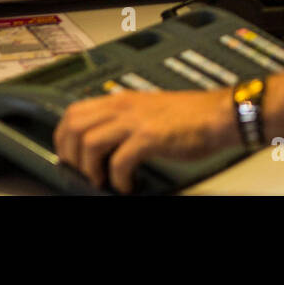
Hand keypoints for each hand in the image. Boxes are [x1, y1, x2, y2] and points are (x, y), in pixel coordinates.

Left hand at [53, 90, 232, 193]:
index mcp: (122, 100)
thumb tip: (105, 144)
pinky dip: (118, 179)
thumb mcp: (149, 111)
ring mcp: (136, 121)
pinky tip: (129, 184)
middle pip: (74, 126)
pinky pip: (118, 162)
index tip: (69, 157)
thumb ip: (126, 120)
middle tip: (83, 173)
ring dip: (91, 169)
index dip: (63, 138)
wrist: (220, 114)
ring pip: (89, 143)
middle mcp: (124, 107)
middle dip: (71, 155)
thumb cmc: (192, 116)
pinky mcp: (150, 137)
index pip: (74, 112)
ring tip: (104, 180)